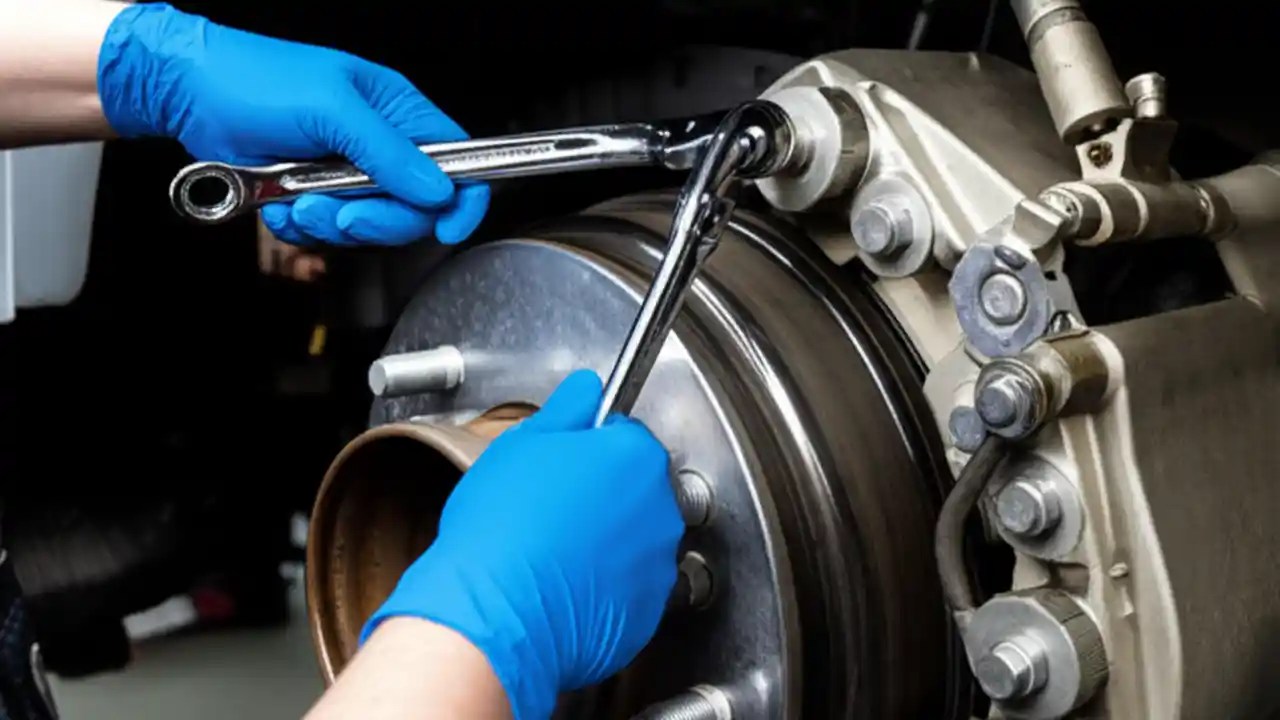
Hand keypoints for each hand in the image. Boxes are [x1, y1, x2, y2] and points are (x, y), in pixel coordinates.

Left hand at [96, 3, 487, 245]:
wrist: (189, 94)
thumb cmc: (253, 80)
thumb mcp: (330, 108)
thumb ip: (388, 152)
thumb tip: (438, 188)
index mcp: (398, 112)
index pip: (459, 160)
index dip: (461, 198)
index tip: (444, 226)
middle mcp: (380, 144)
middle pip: (415, 208)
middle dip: (377, 219)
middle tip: (342, 212)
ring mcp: (349, 172)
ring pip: (371, 226)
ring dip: (332, 224)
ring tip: (298, 200)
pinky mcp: (317, 194)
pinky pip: (330, 232)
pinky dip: (304, 227)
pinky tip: (282, 203)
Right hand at [363, 370, 683, 719]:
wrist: (494, 611)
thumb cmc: (503, 526)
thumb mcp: (523, 444)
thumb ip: (567, 410)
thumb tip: (586, 390)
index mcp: (635, 457)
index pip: (626, 436)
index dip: (590, 447)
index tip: (565, 462)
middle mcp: (660, 509)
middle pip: (638, 489)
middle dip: (604, 494)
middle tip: (554, 507)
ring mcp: (658, 564)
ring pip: (637, 540)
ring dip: (608, 540)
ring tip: (555, 550)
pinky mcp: (647, 612)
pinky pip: (631, 589)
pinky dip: (607, 587)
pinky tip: (565, 584)